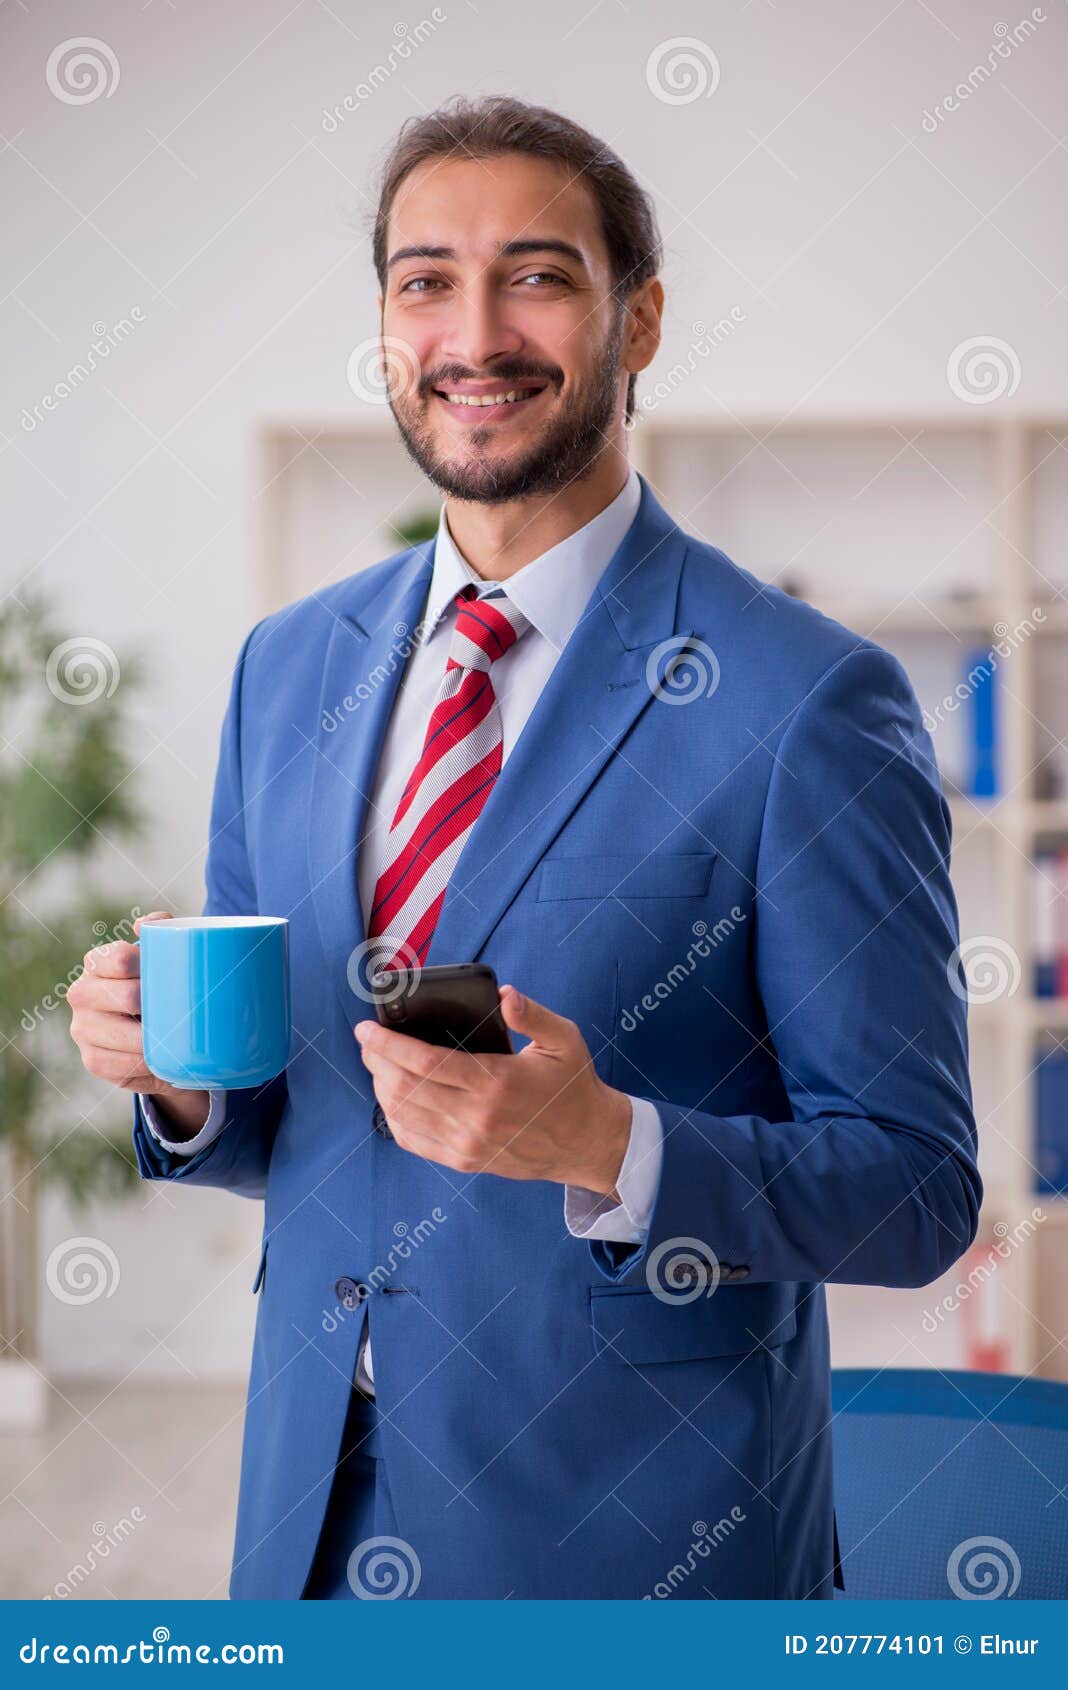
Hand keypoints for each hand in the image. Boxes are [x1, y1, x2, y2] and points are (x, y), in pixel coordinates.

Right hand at [67, 911, 210, 1139]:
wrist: (161, 1034)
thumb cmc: (163, 988)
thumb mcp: (165, 957)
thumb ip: (159, 931)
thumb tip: (143, 925)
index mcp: (97, 963)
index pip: (117, 957)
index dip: (145, 965)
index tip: (170, 974)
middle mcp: (82, 993)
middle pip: (124, 995)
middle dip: (156, 1004)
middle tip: (182, 1009)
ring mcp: (82, 1028)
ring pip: (120, 1035)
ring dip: (152, 1040)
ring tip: (175, 1038)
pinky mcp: (92, 1059)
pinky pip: (117, 1064)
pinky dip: (143, 1064)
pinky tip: (159, 1060)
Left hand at [354, 983, 631, 1196]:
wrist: (586, 1143)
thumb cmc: (572, 1086)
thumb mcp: (564, 1040)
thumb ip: (532, 1014)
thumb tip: (504, 994)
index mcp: (496, 1082)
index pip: (425, 1063)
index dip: (388, 1044)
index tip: (367, 1028)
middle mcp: (476, 1117)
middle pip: (404, 1089)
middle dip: (376, 1061)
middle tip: (367, 1040)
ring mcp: (467, 1144)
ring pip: (403, 1115)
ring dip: (381, 1087)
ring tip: (377, 1064)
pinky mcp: (464, 1160)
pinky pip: (413, 1141)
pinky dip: (393, 1117)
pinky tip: (392, 1097)